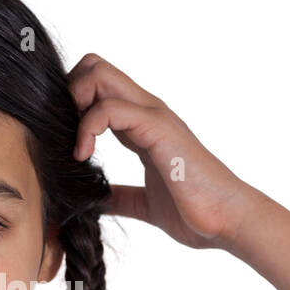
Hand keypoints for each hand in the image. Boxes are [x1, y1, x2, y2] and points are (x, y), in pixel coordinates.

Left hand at [67, 53, 251, 250]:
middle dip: (66, 94)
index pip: (97, 87)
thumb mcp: (145, 204)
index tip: (62, 142)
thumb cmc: (196, 213)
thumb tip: (95, 202)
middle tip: (62, 135)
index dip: (71, 105)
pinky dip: (86, 128)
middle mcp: (147, 112)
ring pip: (98, 74)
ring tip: (74, 146)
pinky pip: (109, 108)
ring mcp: (153, 116)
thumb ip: (120, 197)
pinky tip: (83, 156)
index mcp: (142, 125)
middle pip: (93, 66)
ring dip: (73, 104)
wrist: (227, 222)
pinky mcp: (158, 128)